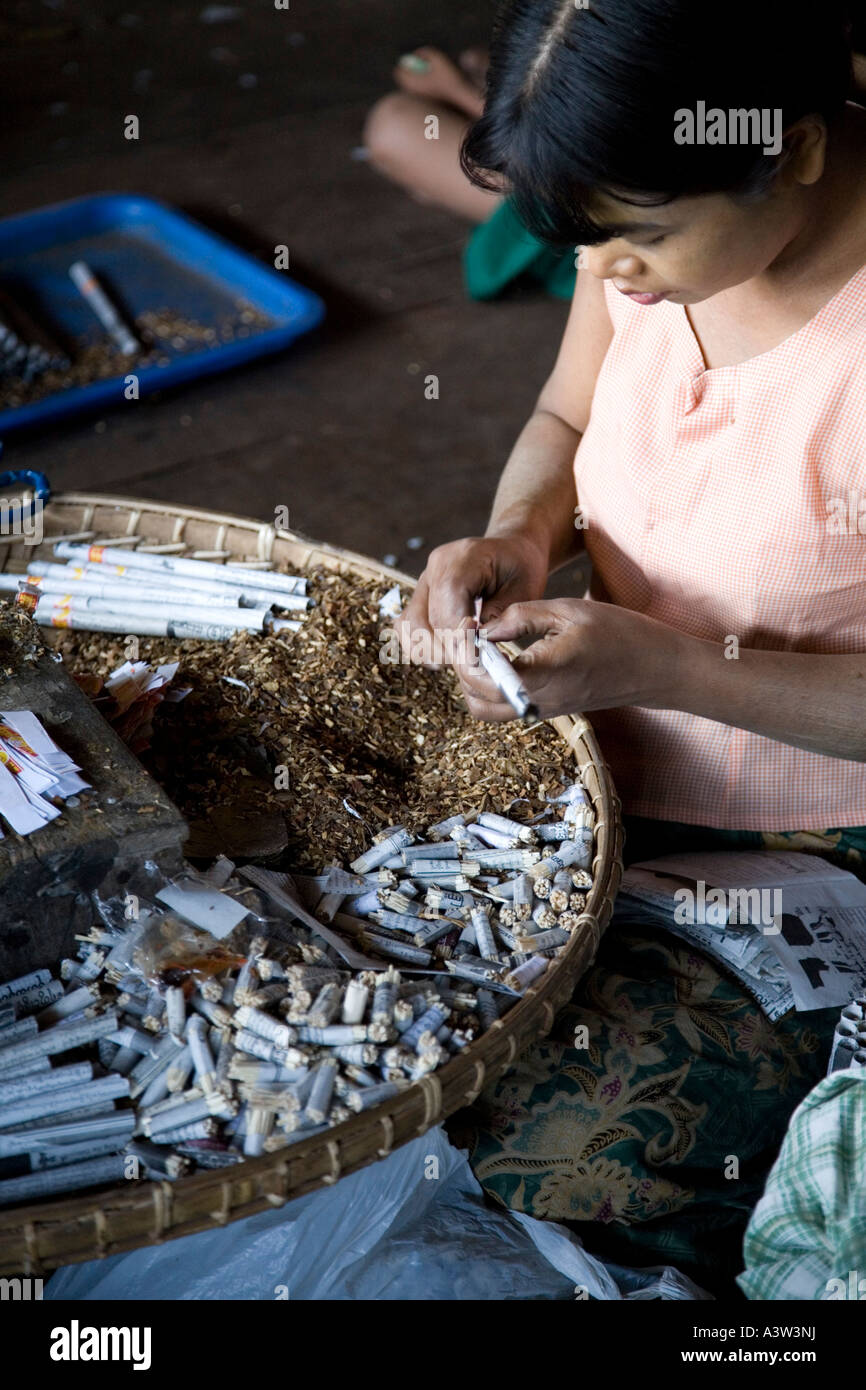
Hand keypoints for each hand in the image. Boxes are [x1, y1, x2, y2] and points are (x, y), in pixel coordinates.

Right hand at [398, 534, 548, 670]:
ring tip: (458, 662)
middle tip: (473, 667)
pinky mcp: (420, 596)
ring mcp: (424, 581)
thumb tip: (477, 647)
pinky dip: (421, 645)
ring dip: (430, 651)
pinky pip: (407, 625)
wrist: (511, 551)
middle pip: (424, 619)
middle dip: (447, 650)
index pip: (448, 603)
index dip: (459, 636)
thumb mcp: (524, 591)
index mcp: (463, 558)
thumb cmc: (520, 568)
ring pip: (408, 625)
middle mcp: (435, 568)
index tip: (477, 660)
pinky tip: (445, 656)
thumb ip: (501, 618)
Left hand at [458, 597, 692, 721]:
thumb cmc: (618, 632)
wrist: (655, 668)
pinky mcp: (547, 711)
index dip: (468, 654)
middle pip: (480, 700)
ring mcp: (544, 710)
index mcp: (549, 671)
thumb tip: (483, 627)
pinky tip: (497, 658)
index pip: (489, 678)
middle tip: (467, 637)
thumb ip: (521, 615)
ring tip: (480, 648)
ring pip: (487, 710)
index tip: (467, 627)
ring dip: (474, 682)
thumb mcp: (569, 610)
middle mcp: (542, 699)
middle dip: (464, 668)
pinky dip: (489, 688)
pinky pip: (504, 709)